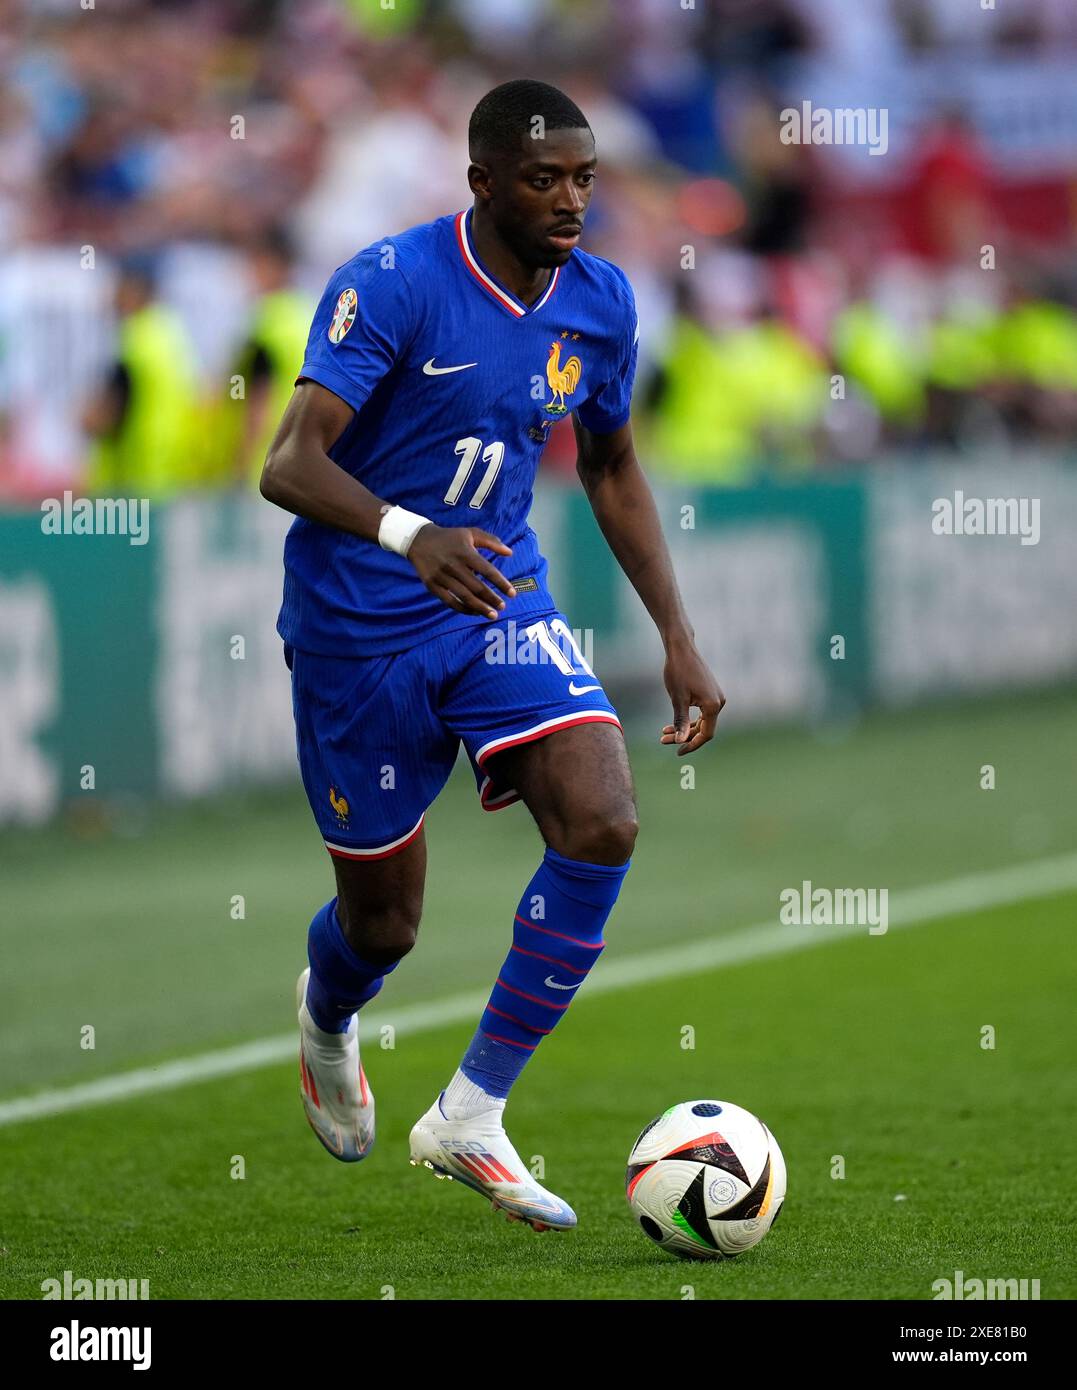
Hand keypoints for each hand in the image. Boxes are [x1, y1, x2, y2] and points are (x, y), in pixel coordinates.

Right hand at [408, 525, 515, 619]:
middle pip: (476, 586)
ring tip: (492, 615)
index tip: (512, 593)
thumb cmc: (449, 537)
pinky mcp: (432, 585)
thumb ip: (491, 541)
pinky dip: (463, 609)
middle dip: (491, 599)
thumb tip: (510, 553)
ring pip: (464, 596)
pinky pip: (449, 601)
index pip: (487, 570)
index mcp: (465, 552)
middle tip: (503, 607)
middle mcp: (454, 566)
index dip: (501, 583)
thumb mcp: (470, 533)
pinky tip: (474, 612)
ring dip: (480, 608)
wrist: (418, 540)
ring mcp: (442, 577)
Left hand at [660, 639, 724, 754]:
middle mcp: (719, 702)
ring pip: (702, 721)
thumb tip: (681, 741)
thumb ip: (681, 722)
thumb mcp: (677, 699)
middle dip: (684, 736)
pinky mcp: (711, 692)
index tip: (676, 752)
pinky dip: (689, 718)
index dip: (691, 745)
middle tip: (663, 740)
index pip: (705, 734)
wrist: (681, 648)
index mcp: (713, 705)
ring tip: (665, 732)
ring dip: (685, 728)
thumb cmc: (678, 671)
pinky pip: (702, 712)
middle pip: (703, 729)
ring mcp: (716, 697)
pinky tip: (674, 722)